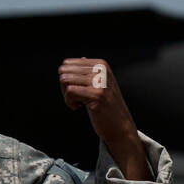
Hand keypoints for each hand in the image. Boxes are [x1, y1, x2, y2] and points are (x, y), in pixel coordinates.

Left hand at [57, 57, 150, 180]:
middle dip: (64, 86)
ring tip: (77, 103)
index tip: (76, 90)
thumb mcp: (100, 84)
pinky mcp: (96, 95)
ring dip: (66, 95)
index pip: (67, 64)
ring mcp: (100, 82)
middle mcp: (101, 69)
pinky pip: (70, 92)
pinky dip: (70, 103)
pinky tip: (79, 108)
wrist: (120, 125)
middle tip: (75, 98)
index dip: (66, 79)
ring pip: (65, 80)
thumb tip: (81, 58)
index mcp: (101, 64)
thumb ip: (90, 71)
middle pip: (64, 71)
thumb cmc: (106, 106)